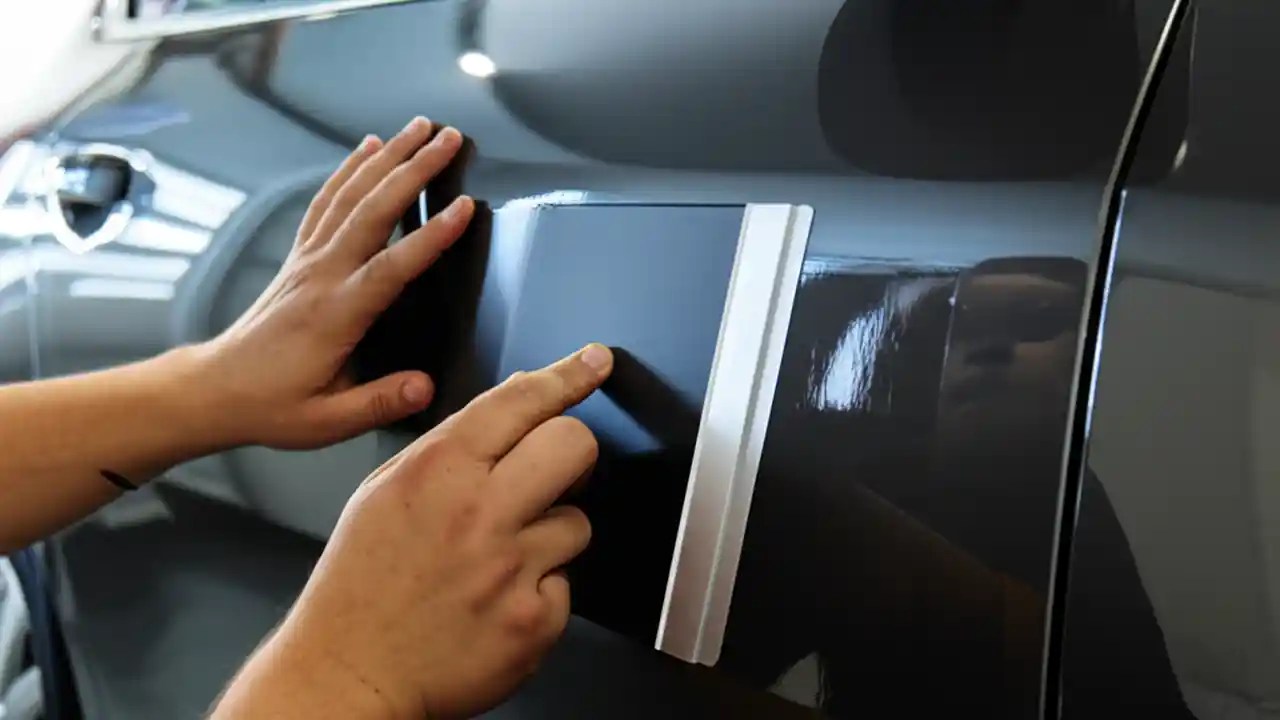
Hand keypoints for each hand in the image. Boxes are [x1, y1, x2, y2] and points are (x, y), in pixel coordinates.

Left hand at [196, 117, 474, 449]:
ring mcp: (308, 260)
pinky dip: (349, 170)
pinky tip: (369, 148)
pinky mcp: (300, 257)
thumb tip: (427, 387)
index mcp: (336, 315)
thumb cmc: (272, 406)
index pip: (391, 268)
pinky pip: (326, 202)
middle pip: (372, 211)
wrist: (215, 389)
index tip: (462, 208)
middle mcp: (322, 276)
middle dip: (414, 170)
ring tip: (420, 127)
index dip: (429, 237)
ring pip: (351, 196)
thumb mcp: (327, 421)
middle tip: (449, 139)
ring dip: (388, 158)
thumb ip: (379, 403)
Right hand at [213, 344, 613, 719]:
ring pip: (578, 522)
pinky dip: (540, 592)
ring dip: (551, 535)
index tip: (595, 363)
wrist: (349, 673)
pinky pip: (566, 585)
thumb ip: (451, 446)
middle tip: (554, 473)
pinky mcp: (534, 620)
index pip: (521, 403)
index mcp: (437, 472)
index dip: (568, 376)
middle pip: (575, 446)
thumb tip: (515, 405)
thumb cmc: (360, 584)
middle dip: (574, 452)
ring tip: (499, 560)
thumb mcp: (384, 492)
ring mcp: (511, 569)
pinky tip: (498, 602)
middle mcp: (479, 513)